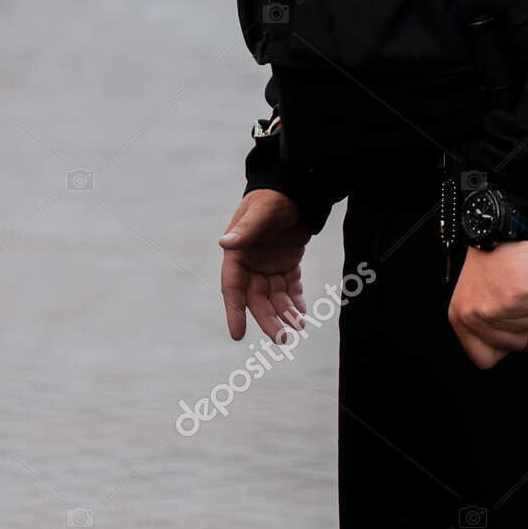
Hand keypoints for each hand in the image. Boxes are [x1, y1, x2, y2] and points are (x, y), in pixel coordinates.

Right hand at [219, 189, 311, 342]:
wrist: (294, 189)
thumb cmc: (272, 199)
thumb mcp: (260, 213)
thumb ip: (245, 230)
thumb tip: (225, 243)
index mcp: (237, 254)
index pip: (233, 288)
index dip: (234, 311)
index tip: (237, 334)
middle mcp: (251, 264)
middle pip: (256, 299)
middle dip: (268, 319)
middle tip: (282, 339)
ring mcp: (269, 265)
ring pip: (274, 296)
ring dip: (285, 312)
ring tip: (298, 327)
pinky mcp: (287, 263)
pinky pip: (290, 286)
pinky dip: (296, 300)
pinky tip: (302, 314)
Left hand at [448, 239, 527, 368]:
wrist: (499, 229)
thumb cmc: (490, 257)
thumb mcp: (479, 296)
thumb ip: (495, 325)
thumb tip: (526, 344)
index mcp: (461, 318)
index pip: (484, 359)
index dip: (504, 348)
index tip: (510, 332)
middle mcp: (475, 317)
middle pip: (515, 345)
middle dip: (524, 321)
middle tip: (516, 296)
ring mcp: (495, 310)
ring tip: (518, 280)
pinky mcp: (516, 299)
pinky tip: (527, 275)